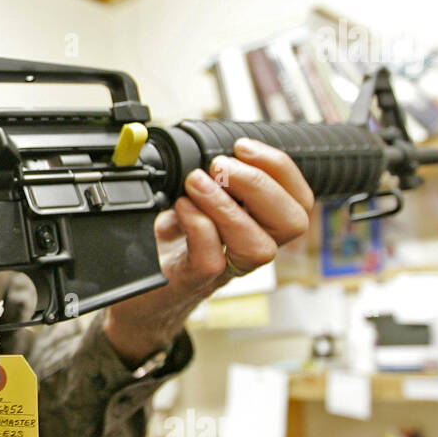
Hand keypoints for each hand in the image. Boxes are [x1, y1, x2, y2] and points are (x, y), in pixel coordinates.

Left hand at [103, 138, 314, 365]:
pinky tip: (180, 208)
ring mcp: (226, 267)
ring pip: (259, 246)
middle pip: (292, 222)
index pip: (298, 199)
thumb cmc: (169, 244)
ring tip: (195, 182)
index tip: (243, 147)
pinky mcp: (195, 279)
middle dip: (260, 184)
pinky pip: (212, 257)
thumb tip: (204, 148)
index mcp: (258, 223)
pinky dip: (198, 225)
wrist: (139, 290)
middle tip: (221, 167)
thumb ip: (206, 179)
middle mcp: (250, 247)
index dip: (280, 168)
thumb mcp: (192, 202)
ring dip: (227, 206)